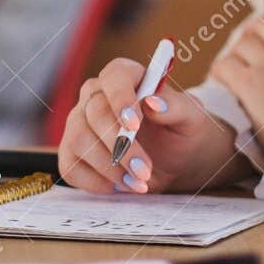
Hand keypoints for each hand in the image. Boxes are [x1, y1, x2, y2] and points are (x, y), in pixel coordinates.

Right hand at [57, 55, 249, 193]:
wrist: (178, 161)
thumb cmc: (183, 132)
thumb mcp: (192, 119)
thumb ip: (177, 106)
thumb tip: (154, 102)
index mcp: (127, 76)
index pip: (114, 76)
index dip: (120, 98)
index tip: (134, 124)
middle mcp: (96, 95)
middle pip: (95, 112)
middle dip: (120, 146)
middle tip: (144, 170)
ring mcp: (79, 123)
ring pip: (79, 140)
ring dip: (109, 168)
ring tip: (138, 183)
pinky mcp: (72, 153)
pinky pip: (70, 167)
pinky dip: (95, 182)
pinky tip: (120, 186)